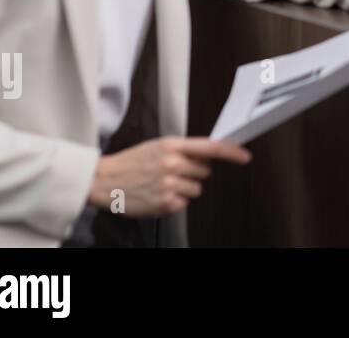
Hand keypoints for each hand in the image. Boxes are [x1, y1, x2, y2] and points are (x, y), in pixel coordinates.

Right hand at [87, 137, 251, 216]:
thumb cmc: (131, 163)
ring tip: (163, 183)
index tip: (245, 156)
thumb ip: (184, 150)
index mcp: (172, 145)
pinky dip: (174, 201)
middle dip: (194, 173)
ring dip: (184, 188)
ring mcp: (170, 185)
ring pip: (197, 189)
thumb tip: (209, 156)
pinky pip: (185, 203)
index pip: (212, 147)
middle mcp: (173, 164)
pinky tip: (158, 194)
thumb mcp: (158, 146)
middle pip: (205, 172)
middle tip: (173, 172)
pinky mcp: (166, 203)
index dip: (233, 152)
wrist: (103, 181)